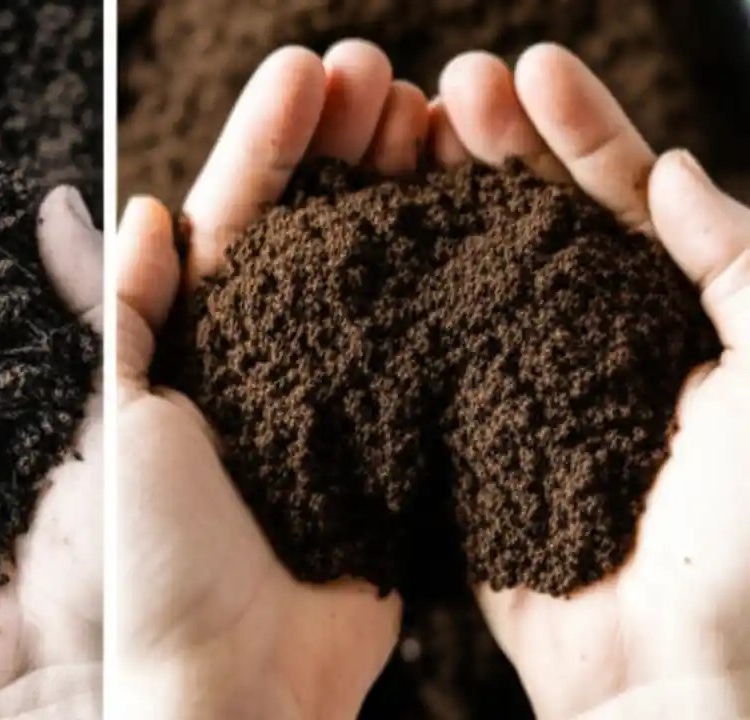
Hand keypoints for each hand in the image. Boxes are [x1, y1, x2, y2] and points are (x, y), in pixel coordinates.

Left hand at [114, 41, 424, 717]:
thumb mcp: (108, 419)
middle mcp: (265, 362)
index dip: (269, 142)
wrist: (227, 682)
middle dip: (343, 145)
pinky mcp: (392, 441)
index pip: (233, 221)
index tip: (309, 70)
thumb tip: (139, 211)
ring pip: (374, 273)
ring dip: (400, 190)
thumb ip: (125, 314)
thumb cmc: (146, 558)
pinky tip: (469, 210)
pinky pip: (422, 346)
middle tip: (385, 72)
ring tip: (435, 111)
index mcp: (191, 349)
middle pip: (312, 230)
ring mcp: (335, 398)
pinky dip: (444, 278)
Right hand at [431, 44, 749, 717]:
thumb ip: (740, 262)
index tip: (528, 65)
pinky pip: (428, 359)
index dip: (578, 128)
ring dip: (439, 204)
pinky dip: (400, 299)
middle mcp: (593, 344)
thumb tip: (670, 171)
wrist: (675, 680)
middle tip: (446, 87)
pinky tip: (367, 246)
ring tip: (398, 140)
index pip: (623, 199)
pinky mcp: (465, 447)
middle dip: (494, 147)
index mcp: (674, 320)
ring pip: (473, 276)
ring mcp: (521, 392)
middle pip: (535, 222)